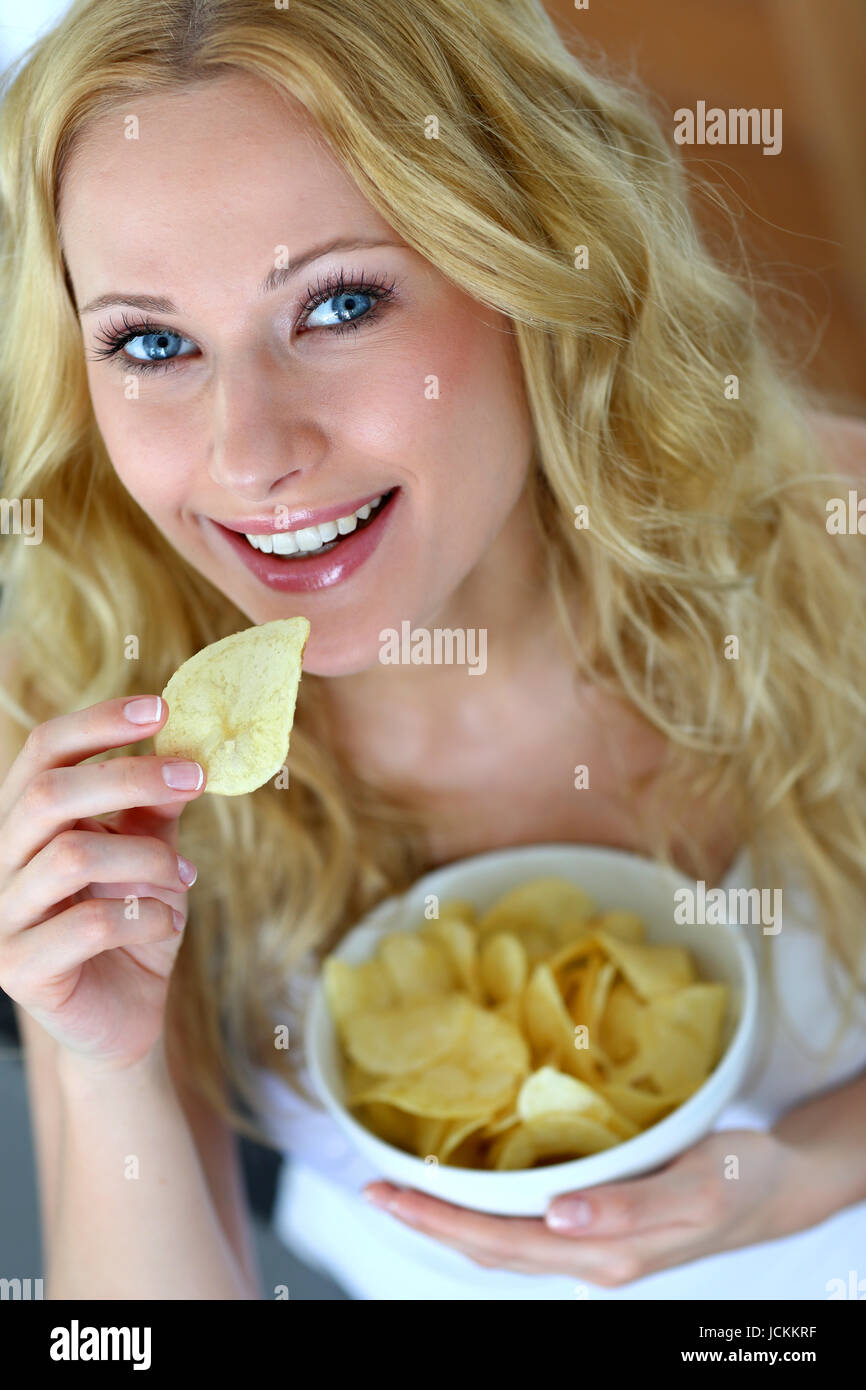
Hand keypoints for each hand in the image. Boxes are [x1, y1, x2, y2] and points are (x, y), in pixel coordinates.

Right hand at [0, 695, 205, 1072]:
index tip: (163, 707)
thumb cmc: (133, 926)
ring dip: (147, 860)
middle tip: (196, 778)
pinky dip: (145, 916)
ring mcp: (1, 916)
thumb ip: (157, 808)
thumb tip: (187, 746)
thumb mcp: (153, 856)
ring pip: (73, 855)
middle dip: (131, 777)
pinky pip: (89, 923)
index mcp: (26, 823)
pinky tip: (166, 925)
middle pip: (51, 793)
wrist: (125, 1019)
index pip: (42, 751)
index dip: (98, 722)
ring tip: (183, 880)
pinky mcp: (19, 968)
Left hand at [364, 1129, 810, 1285]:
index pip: (497, 1244)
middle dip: (426, 1222)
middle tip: (372, 1187)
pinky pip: (528, 1224)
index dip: (437, 1222)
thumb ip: (629, 1207)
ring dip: (451, 1219)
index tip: (385, 1192)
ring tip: (406, 1187)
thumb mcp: (695, 1189)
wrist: (775, 1187)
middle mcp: (587, 1257)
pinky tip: (472, 1183)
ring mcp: (593, 1245)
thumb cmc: (738, 1180)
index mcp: (603, 1254)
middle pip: (488, 1249)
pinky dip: (488, 1208)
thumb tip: (560, 1216)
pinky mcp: (601, 1224)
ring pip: (503, 1241)